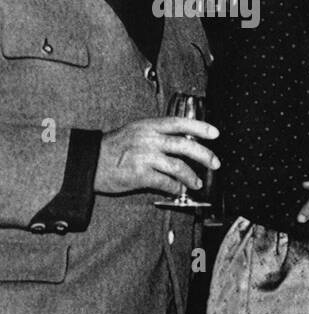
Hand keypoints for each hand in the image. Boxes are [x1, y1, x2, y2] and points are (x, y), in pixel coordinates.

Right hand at [95, 117, 219, 194]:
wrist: (87, 162)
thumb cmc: (111, 148)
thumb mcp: (134, 132)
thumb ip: (156, 135)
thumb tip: (181, 143)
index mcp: (148, 126)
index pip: (179, 123)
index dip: (199, 127)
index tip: (215, 133)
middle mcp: (148, 139)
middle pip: (185, 145)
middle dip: (204, 155)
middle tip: (215, 163)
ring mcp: (144, 157)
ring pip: (178, 167)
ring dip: (192, 177)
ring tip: (197, 183)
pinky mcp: (139, 175)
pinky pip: (165, 183)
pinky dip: (175, 188)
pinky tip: (178, 190)